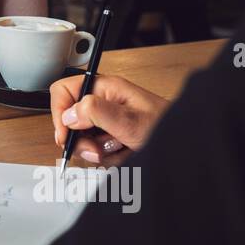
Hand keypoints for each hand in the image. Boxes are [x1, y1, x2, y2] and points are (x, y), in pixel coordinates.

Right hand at [49, 74, 168, 165]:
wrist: (184, 147)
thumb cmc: (166, 128)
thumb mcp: (129, 121)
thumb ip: (96, 112)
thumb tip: (69, 114)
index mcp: (105, 87)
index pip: (63, 91)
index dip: (59, 113)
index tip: (65, 135)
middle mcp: (103, 101)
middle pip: (70, 119)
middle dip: (81, 139)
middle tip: (97, 149)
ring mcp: (107, 119)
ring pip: (82, 138)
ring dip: (97, 151)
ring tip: (119, 150)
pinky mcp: (111, 135)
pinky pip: (96, 149)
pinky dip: (107, 157)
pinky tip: (123, 153)